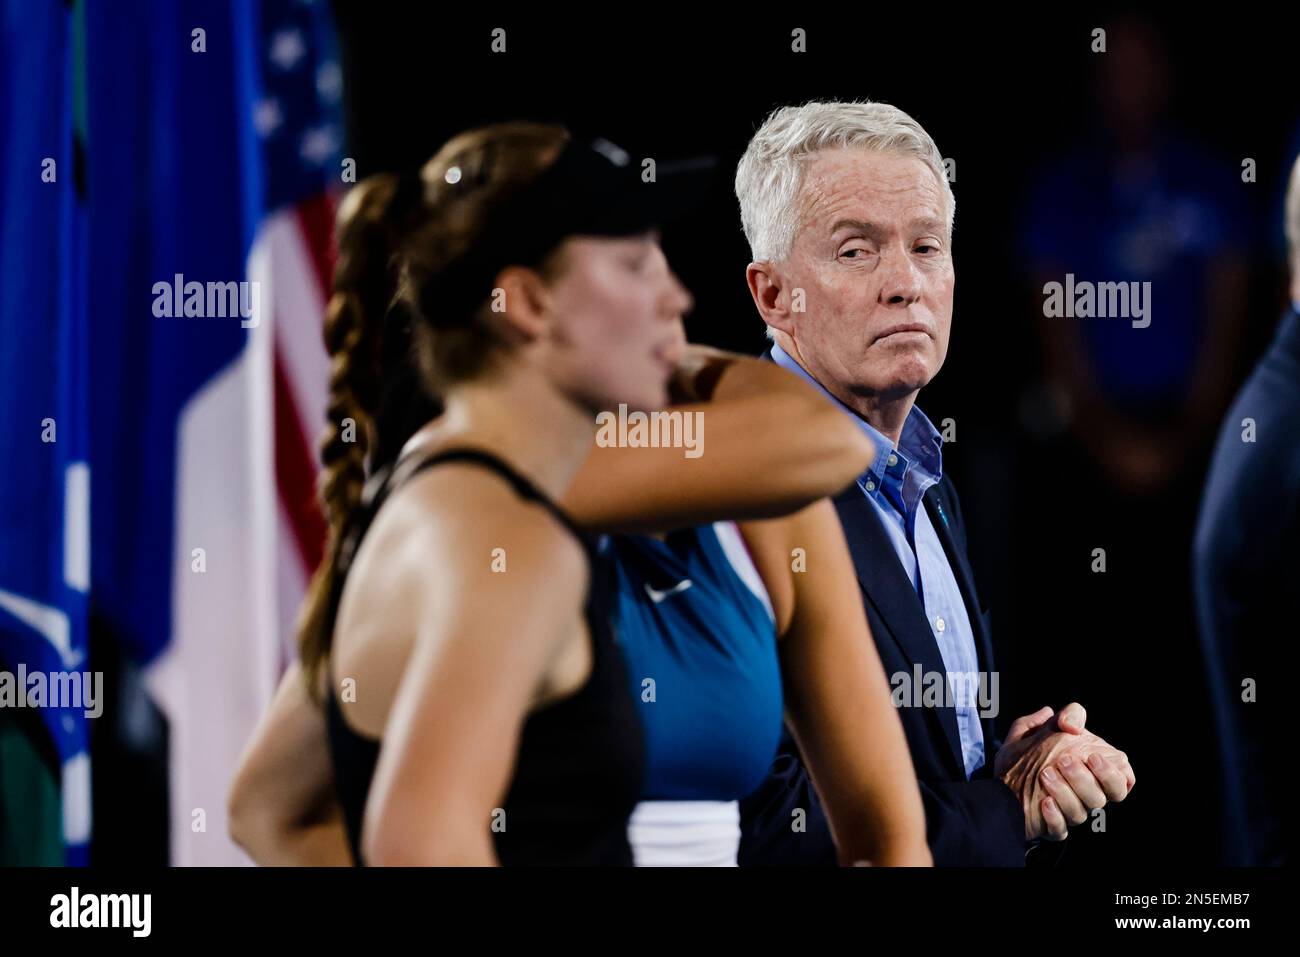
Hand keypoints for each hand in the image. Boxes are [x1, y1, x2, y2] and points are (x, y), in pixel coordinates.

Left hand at [994, 703, 1134, 840]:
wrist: (995, 786)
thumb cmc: (1021, 759)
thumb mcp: (1031, 733)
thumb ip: (1055, 720)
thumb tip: (1067, 720)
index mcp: (1089, 773)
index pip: (1119, 779)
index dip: (1112, 772)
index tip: (1093, 756)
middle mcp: (1083, 796)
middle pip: (1103, 796)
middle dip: (1086, 778)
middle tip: (1064, 760)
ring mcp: (1068, 814)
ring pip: (1081, 813)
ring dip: (1065, 792)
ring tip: (1045, 773)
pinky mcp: (1051, 828)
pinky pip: (1059, 829)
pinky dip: (1054, 817)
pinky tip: (1044, 802)